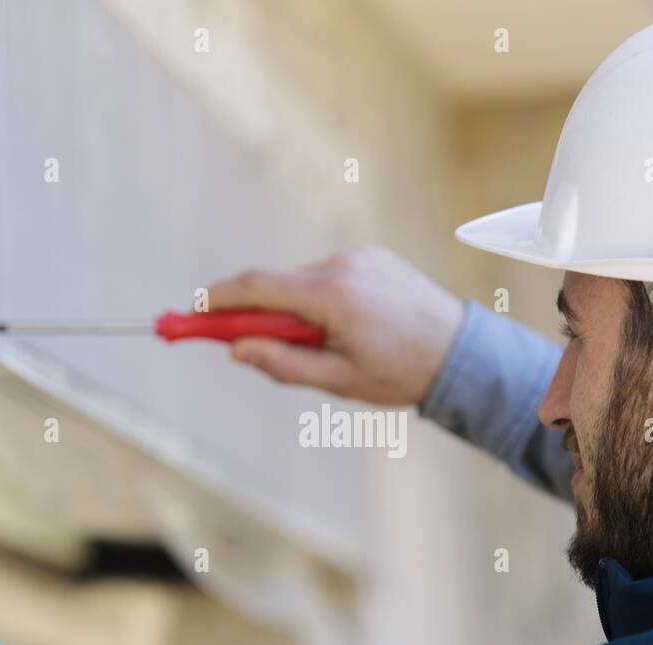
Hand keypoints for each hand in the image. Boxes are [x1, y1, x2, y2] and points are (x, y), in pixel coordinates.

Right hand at [208, 244, 462, 405]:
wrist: (463, 352)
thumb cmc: (402, 373)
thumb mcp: (339, 380)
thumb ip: (283, 364)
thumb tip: (237, 350)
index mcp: (333, 295)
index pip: (257, 287)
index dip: (217, 300)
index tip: (190, 313)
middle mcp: (343, 265)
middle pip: (277, 286)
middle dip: (256, 315)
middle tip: (242, 346)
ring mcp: (359, 256)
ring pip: (302, 283)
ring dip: (296, 311)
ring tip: (329, 348)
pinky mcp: (371, 256)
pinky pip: (328, 277)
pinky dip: (320, 300)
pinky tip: (348, 329)